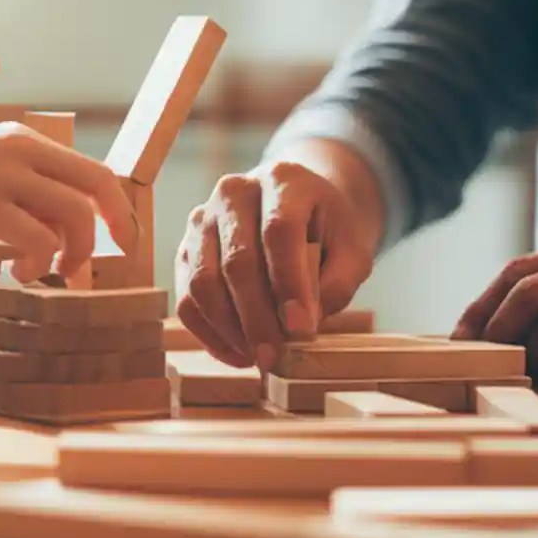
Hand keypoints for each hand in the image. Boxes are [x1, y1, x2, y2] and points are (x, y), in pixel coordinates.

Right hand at [0, 122, 135, 281]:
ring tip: (51, 272)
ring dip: (76, 253)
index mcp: (20, 140)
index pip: (91, 169)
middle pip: (97, 184)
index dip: (116, 206)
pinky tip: (18, 273)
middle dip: (118, 225)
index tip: (121, 237)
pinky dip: (41, 264)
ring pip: (75, 215)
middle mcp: (17, 150)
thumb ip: (19, 193)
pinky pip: (38, 240)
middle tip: (115, 257)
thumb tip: (60, 231)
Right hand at [175, 161, 376, 368]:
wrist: (299, 210)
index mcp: (283, 179)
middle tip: (276, 357)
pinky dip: (209, 334)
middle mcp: (234, 191)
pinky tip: (237, 354)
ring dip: (230, 329)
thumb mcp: (352, 251)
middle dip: (257, 318)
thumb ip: (338, 283)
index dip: (288, 284)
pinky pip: (186, 297)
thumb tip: (301, 326)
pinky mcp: (185, 249)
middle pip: (237, 260)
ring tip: (259, 358)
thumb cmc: (328, 232)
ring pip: (204, 281)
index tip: (301, 329)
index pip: (278, 231)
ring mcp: (202, 219)